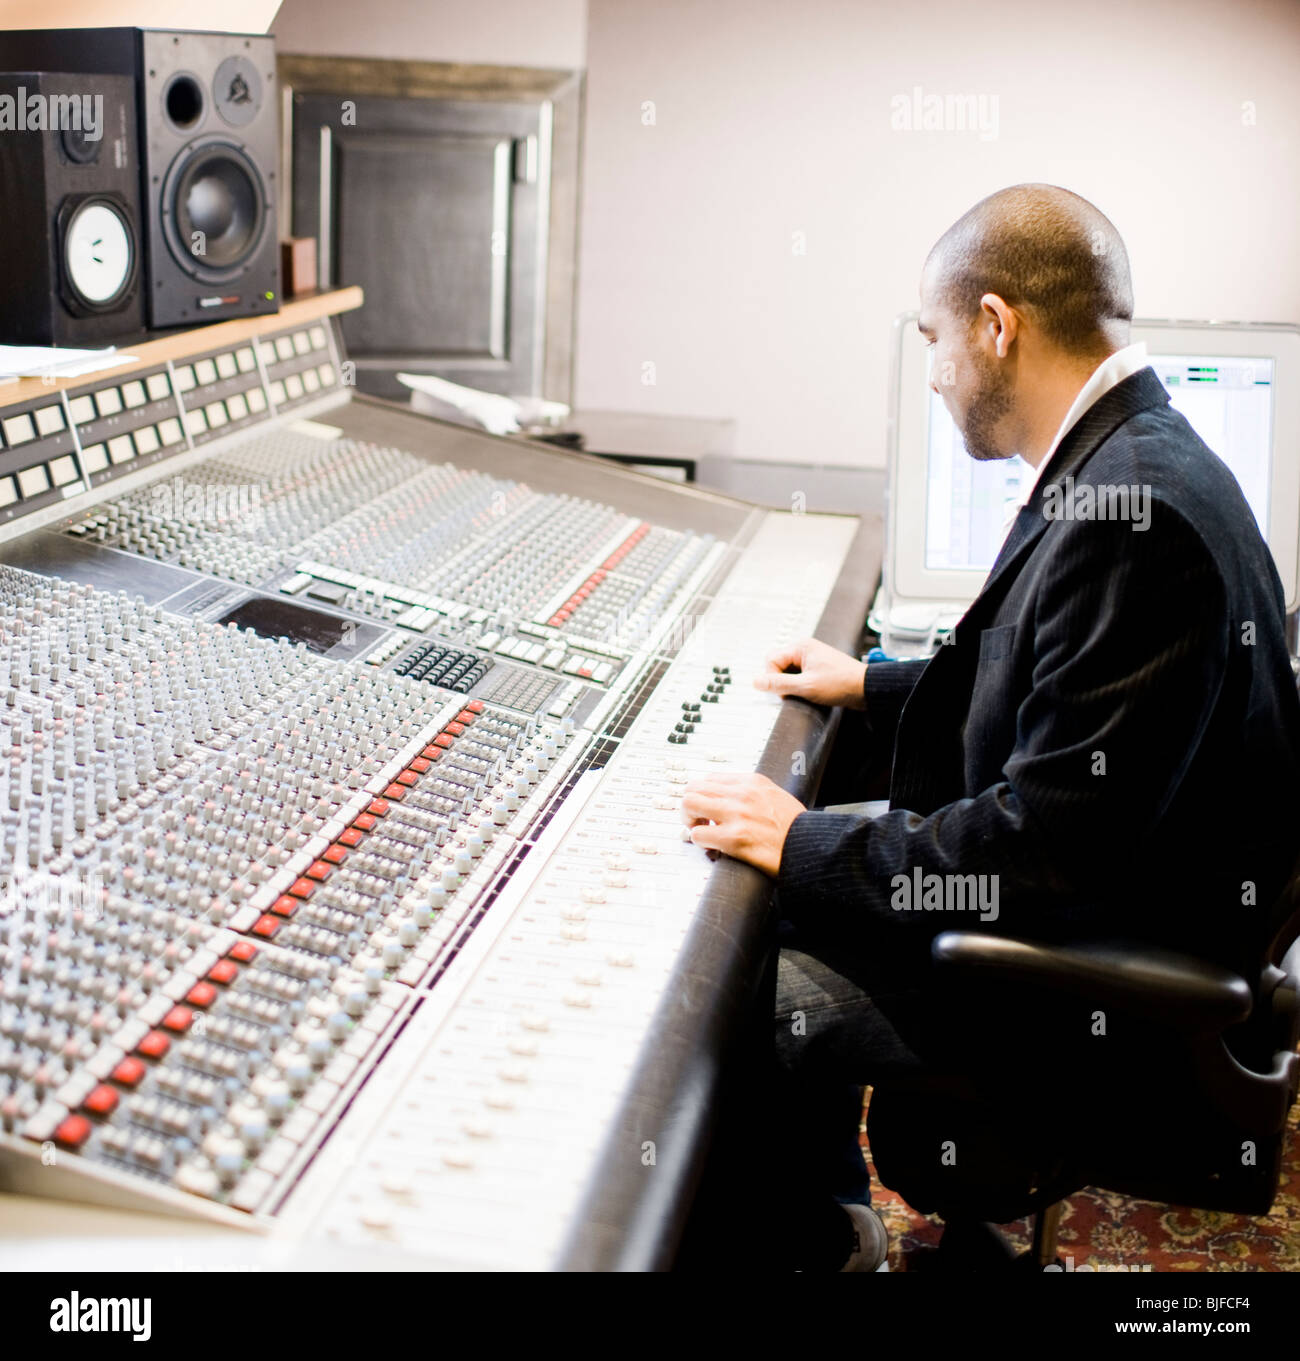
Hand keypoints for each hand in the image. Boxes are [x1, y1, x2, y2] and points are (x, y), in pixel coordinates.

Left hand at [681, 771, 805, 877]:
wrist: (810, 847)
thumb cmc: (796, 828)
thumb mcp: (775, 795)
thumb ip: (751, 793)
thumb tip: (728, 798)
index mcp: (752, 782)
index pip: (710, 778)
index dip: (703, 794)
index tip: (707, 807)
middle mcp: (742, 794)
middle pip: (694, 787)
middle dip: (690, 805)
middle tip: (697, 819)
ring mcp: (737, 815)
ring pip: (689, 804)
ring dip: (690, 820)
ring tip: (701, 830)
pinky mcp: (734, 838)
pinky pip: (698, 834)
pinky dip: (700, 840)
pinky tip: (711, 845)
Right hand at [754, 637, 866, 708]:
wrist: (865, 689)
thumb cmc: (841, 683)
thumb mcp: (805, 686)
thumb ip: (778, 684)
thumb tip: (756, 682)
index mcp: (801, 647)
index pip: (771, 660)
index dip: (773, 678)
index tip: (783, 692)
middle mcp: (805, 649)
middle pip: (778, 665)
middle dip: (781, 681)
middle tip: (793, 693)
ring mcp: (811, 659)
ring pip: (787, 672)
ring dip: (791, 685)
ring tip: (805, 693)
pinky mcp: (816, 668)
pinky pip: (798, 676)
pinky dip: (799, 686)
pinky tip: (810, 692)